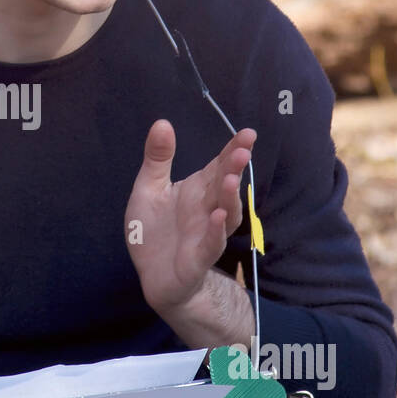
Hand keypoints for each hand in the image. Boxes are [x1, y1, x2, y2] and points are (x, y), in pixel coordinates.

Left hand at [124, 119, 255, 313]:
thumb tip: (163, 122)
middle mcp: (207, 208)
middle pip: (224, 185)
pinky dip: (215, 232)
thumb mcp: (149, 188)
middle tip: (243, 151)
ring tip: (230, 179)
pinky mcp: (198, 258)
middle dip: (234, 168)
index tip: (248, 133)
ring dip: (228, 197)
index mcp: (197, 189)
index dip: (233, 149)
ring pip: (224, 213)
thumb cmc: (155, 230)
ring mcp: (206, 233)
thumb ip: (158, 158)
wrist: (154, 275)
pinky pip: (211, 244)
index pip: (218, 165)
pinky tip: (216, 217)